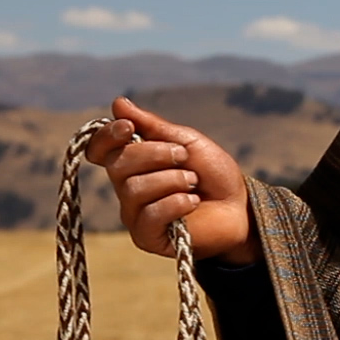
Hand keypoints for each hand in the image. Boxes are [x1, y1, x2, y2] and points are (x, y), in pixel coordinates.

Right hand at [85, 96, 259, 264]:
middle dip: (155, 155)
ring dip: (173, 180)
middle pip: (118, 164)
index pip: (99, 149)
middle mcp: (126, 187)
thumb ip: (151, 126)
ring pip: (134, 189)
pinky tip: (193, 202)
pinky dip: (176, 203)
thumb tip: (118, 103)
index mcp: (132, 162)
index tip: (129, 127)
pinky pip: (149, 215)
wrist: (240, 206)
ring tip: (193, 184)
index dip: (107, 136)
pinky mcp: (147, 237)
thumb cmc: (213, 173)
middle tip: (184, 157)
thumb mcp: (186, 142)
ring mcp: (134, 214)